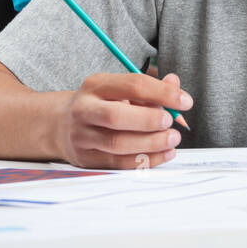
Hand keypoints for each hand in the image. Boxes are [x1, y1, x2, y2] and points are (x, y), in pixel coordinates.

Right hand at [54, 71, 192, 168]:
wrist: (61, 125)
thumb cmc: (101, 104)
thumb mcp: (119, 89)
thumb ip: (149, 87)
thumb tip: (175, 84)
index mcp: (96, 85)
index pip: (133, 85)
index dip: (163, 93)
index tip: (185, 101)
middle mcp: (85, 109)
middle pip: (117, 116)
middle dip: (150, 120)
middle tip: (171, 122)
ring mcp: (82, 136)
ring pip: (117, 143)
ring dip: (151, 143)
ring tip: (172, 139)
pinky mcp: (86, 158)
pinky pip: (118, 163)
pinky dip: (145, 160)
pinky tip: (164, 154)